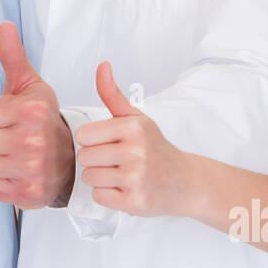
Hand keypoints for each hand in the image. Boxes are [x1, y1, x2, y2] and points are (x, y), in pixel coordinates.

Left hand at [0, 22, 74, 208]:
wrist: (69, 159)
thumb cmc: (43, 121)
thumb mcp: (29, 85)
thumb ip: (12, 56)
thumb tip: (4, 27)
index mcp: (30, 111)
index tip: (1, 119)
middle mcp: (31, 141)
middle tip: (2, 138)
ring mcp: (29, 169)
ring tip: (3, 155)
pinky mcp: (25, 193)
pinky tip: (8, 172)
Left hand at [75, 62, 193, 217]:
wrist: (185, 181)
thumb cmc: (155, 148)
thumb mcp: (136, 118)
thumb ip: (112, 94)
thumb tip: (102, 66)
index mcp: (133, 127)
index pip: (83, 135)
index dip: (92, 140)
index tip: (109, 142)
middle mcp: (135, 151)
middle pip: (84, 157)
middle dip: (96, 160)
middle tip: (117, 161)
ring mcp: (136, 178)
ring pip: (89, 178)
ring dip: (100, 178)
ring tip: (121, 174)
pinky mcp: (135, 201)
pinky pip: (99, 197)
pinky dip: (107, 195)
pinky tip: (124, 188)